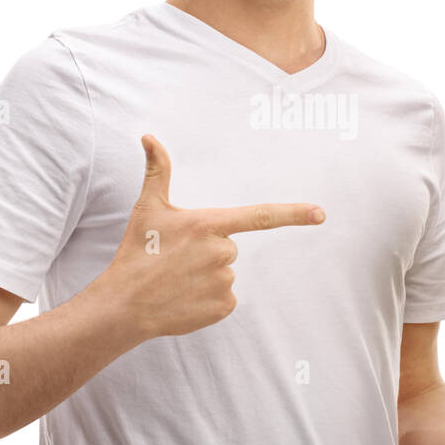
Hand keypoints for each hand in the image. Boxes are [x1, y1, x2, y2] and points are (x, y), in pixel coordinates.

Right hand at [93, 134, 325, 339]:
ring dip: (206, 276)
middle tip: (177, 259)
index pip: (260, 216)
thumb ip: (157, 170)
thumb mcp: (147, 208)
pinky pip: (225, 298)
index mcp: (209, 224)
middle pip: (229, 247)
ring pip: (225, 272)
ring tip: (177, 279)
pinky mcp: (222, 307)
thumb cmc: (136, 252)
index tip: (321, 213)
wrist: (124, 305)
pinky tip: (184, 298)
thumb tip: (149, 136)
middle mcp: (222, 252)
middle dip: (208, 251)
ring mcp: (224, 282)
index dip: (294, 214)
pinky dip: (207, 299)